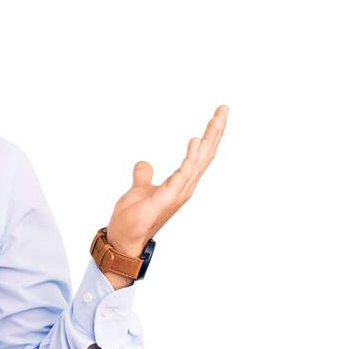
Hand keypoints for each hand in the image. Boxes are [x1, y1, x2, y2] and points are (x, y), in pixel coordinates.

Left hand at [105, 104, 228, 256]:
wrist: (123, 239)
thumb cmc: (134, 219)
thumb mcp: (139, 190)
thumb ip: (143, 176)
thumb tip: (144, 164)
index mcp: (181, 183)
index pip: (200, 155)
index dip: (210, 135)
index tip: (218, 114)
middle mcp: (184, 187)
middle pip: (205, 155)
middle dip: (215, 131)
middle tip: (224, 109)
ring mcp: (177, 193)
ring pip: (198, 162)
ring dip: (208, 140)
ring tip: (215, 119)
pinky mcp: (166, 199)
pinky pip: (182, 175)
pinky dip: (190, 158)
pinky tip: (195, 141)